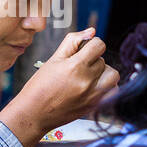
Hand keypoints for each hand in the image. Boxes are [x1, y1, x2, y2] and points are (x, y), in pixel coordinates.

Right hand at [0, 28, 120, 146]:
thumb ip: (72, 42)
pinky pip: (112, 91)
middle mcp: (87, 82)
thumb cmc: (39, 87)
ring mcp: (92, 96)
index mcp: (75, 66)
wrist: (33, 114)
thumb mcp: (53, 60)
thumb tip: (91, 31)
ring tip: (88, 76)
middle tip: (77, 67)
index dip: (91, 44)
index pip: (99, 45)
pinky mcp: (94, 107)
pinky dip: (107, 86)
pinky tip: (94, 86)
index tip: (83, 49)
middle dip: (92, 60)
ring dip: (103, 72)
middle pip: (103, 60)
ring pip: (112, 75)